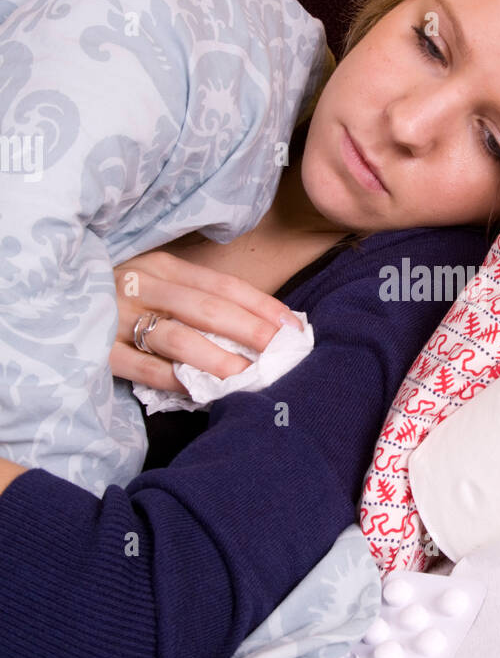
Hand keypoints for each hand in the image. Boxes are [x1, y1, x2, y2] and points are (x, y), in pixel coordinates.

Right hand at [109, 250, 301, 392]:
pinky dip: (175, 380)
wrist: (48, 297)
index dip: (260, 306)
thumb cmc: (123, 295)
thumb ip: (198, 296)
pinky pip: (144, 368)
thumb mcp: (157, 280)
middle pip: (206, 309)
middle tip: (280, 353)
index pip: (222, 285)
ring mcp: (118, 316)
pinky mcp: (98, 348)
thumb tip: (261, 324)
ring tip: (247, 377)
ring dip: (217, 359)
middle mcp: (142, 285)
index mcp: (163, 265)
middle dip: (249, 331)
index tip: (293, 327)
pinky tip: (201, 392)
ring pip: (177, 338)